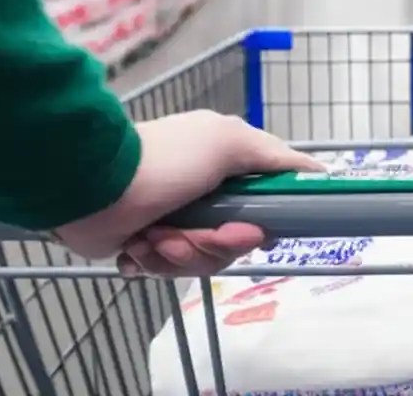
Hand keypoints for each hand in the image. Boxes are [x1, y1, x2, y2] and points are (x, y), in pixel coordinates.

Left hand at [53, 110, 322, 275]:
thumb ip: (275, 157)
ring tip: (152, 237)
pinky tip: (134, 246)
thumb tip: (320, 171)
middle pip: (230, 244)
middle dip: (210, 246)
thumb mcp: (228, 142)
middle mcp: (201, 194)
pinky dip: (149, 262)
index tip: (249, 233)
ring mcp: (171, 219)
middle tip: (187, 237)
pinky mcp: (142, 243)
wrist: (91, 186)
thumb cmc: (165, 160)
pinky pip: (163, 271)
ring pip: (198, 261)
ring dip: (176, 254)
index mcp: (224, 167)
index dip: (257, 228)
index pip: (262, 209)